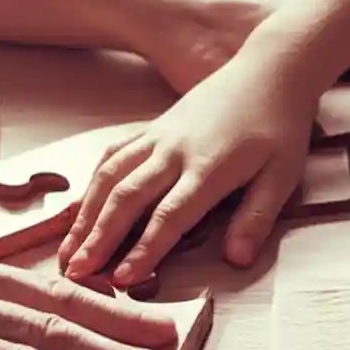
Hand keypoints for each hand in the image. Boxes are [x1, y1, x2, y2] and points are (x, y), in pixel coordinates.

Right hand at [57, 49, 315, 284]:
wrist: (268, 69)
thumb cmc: (278, 126)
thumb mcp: (282, 175)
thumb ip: (256, 218)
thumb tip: (237, 260)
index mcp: (209, 167)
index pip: (170, 216)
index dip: (143, 250)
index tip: (122, 280)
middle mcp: (174, 151)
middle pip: (127, 197)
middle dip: (98, 238)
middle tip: (75, 273)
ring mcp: (158, 136)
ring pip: (110, 175)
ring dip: (84, 214)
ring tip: (67, 249)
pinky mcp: (151, 127)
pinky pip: (113, 155)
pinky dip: (91, 183)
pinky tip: (78, 208)